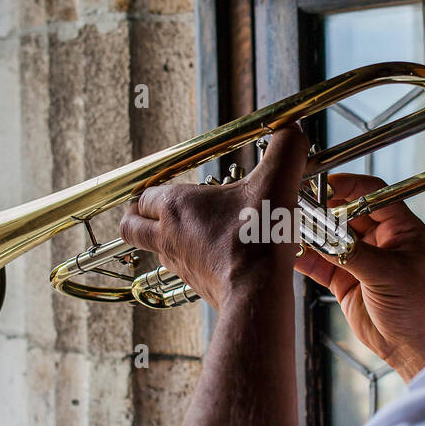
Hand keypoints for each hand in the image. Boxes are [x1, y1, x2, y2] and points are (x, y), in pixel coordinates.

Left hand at [120, 127, 309, 309]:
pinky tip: (217, 254)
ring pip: (156, 250)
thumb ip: (284, 151)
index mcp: (176, 206)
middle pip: (132, 227)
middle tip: (154, 212)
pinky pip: (183, 271)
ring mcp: (180, 265)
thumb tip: (292, 131)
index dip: (150, 189)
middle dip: (137, 217)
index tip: (162, 185)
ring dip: (166, 239)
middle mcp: (170, 236)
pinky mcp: (197, 286)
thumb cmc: (257, 240)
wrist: (257, 293)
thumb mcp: (276, 182)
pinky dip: (192, 260)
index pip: (143, 195)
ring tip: (192, 229)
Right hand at [296, 175, 424, 381]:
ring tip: (288, 228)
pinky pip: (320, 263)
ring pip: (329, 238)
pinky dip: (304, 258)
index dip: (348, 185)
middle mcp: (380, 240)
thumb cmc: (419, 308)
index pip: (372, 193)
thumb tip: (323, 233)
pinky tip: (289, 253)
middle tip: (299, 206)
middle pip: (345, 213)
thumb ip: (352, 252)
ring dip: (310, 233)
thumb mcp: (388, 274)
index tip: (322, 185)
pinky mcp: (344, 280)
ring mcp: (360, 260)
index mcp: (401, 229)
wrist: (414, 348)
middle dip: (322, 210)